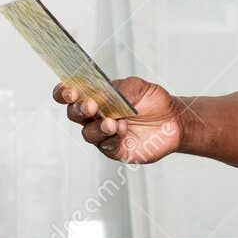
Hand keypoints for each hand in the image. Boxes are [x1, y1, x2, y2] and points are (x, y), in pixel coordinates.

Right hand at [52, 75, 182, 163]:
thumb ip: (120, 89)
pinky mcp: (116, 150)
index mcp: (95, 96)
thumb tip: (106, 95)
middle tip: (91, 105)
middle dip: (79, 109)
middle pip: (74, 114)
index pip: (70, 94)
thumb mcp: (138, 87)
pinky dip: (112, 138)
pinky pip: (106, 147)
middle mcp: (95, 116)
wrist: (174, 120)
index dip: (63, 93)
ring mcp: (103, 135)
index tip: (69, 91)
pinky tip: (122, 130)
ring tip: (112, 122)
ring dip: (98, 127)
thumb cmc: (152, 101)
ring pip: (88, 133)